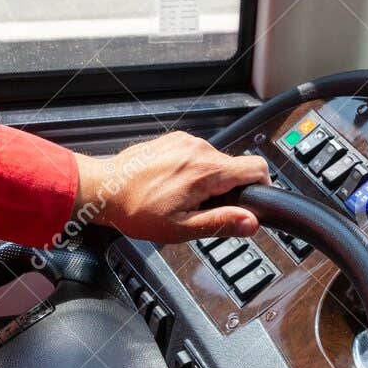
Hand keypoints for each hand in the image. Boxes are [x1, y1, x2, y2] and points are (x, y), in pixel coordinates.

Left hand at [74, 132, 267, 243]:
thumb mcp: (181, 228)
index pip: (257, 168)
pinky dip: (194, 171)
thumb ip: (221, 223)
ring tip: (184, 199)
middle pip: (236, 167)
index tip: (253, 202)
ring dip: (210, 181)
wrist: (104, 190)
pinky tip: (174, 186)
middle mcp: (199, 149)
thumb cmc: (136, 209)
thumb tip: (251, 223)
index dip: (263, 187)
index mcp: (206, 170)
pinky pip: (198, 155)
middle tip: (205, 210)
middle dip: (229, 190)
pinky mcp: (175, 139)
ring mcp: (186, 141)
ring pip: (216, 162)